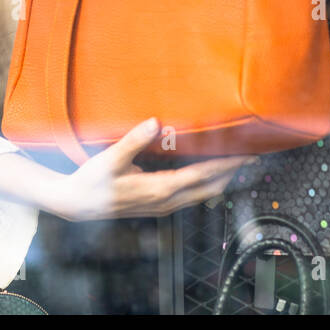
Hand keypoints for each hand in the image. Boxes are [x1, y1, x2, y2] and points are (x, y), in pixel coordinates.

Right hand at [46, 117, 255, 220]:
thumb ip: (133, 141)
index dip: (228, 164)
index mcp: (159, 189)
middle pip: (211, 187)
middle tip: (253, 156)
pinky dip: (207, 185)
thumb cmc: (91, 181)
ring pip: (203, 194)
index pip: (203, 174)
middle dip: (233, 172)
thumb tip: (154, 123)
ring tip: (238, 163)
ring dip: (223, 179)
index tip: (247, 153)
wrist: (76, 205)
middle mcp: (166, 201)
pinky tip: (211, 175)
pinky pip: (191, 196)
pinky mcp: (158, 206)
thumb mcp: (110, 159)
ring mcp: (163, 206)